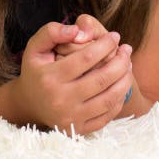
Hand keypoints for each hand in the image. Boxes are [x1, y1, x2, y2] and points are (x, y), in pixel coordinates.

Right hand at [12, 22, 132, 134]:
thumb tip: (77, 30)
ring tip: (129, 64)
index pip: (86, 58)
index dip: (105, 44)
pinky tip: (121, 83)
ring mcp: (71, 117)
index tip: (115, 35)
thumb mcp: (35, 47)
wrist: (29, 103)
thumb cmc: (36, 70)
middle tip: (127, 49)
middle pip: (101, 79)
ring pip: (109, 98)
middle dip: (120, 61)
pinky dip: (119, 98)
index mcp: (50, 77)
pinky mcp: (78, 129)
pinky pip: (107, 115)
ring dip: (125, 79)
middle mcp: (60, 99)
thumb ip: (52, 32)